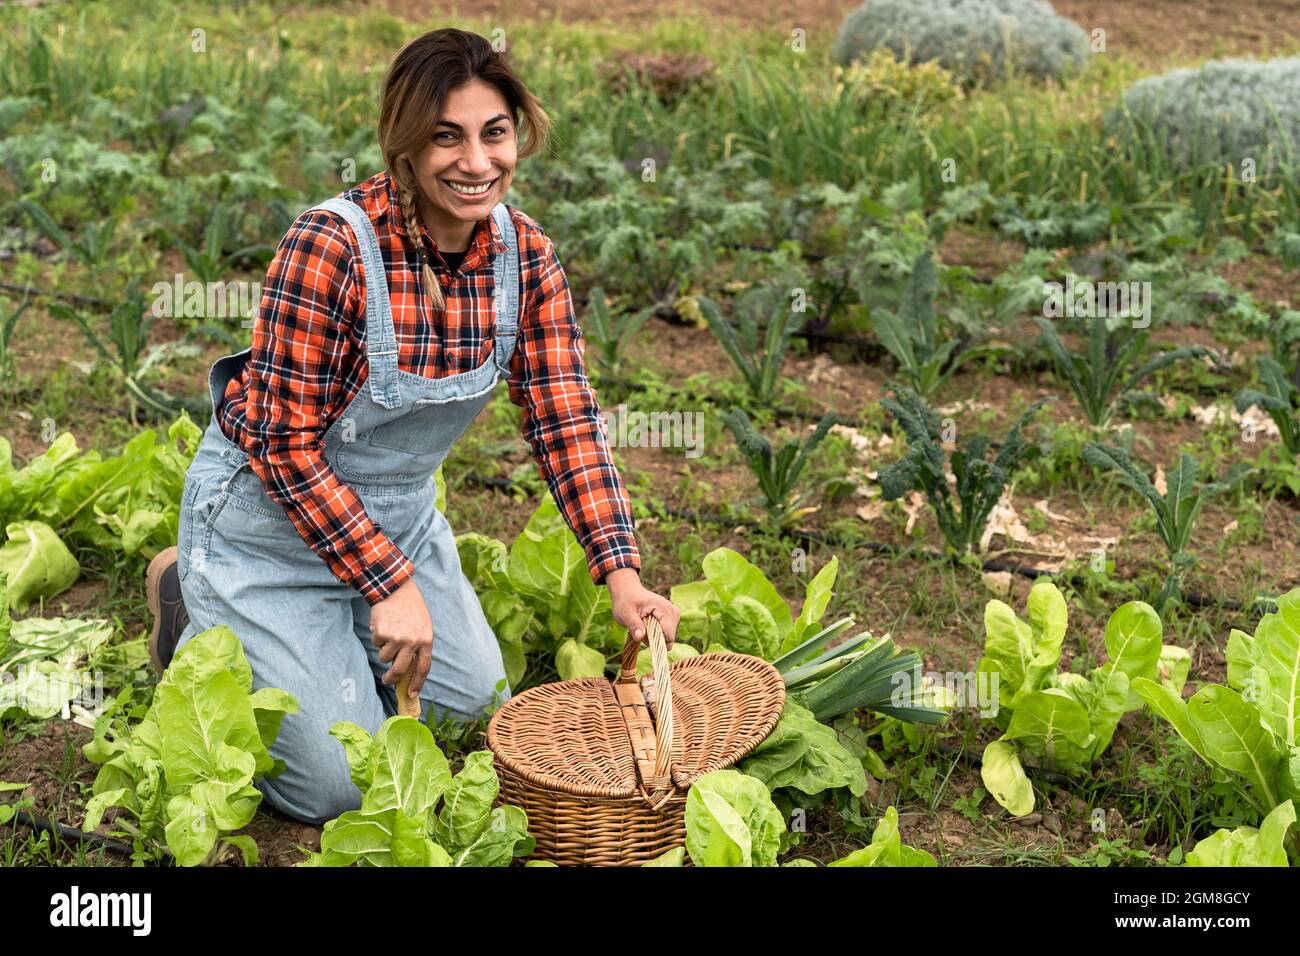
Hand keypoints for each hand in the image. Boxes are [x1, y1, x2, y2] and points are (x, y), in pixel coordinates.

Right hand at [369, 576, 433, 702]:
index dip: (417, 683)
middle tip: (387, 679)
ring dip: (384, 649)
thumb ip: (419, 645)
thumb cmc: (411, 608)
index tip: (412, 694)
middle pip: (399, 669)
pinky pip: (376, 643)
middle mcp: (412, 641)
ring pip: (385, 657)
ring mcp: (396, 637)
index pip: (423, 668)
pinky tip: (383, 624)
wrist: (396, 589)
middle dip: (391, 678)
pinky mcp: (382, 632)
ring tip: (389, 633)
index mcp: (426, 640)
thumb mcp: (424, 625)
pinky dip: (377, 637)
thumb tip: (410, 669)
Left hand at [605, 567, 678, 647]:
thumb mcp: (625, 614)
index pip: (669, 634)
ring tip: (643, 624)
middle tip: (641, 627)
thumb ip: (633, 625)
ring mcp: (674, 613)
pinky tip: (648, 624)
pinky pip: (667, 632)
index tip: (643, 636)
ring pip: (668, 636)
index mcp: (663, 607)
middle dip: (654, 638)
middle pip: (669, 636)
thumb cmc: (626, 602)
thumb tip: (639, 637)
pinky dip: (656, 632)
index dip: (656, 641)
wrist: (628, 591)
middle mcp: (672, 610)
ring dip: (655, 635)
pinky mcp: (672, 616)